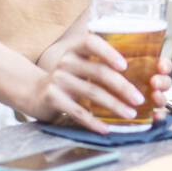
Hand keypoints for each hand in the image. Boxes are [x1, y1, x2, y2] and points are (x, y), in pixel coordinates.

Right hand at [27, 32, 154, 134]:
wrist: (32, 91)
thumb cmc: (67, 78)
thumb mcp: (79, 64)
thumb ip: (100, 64)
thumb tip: (140, 73)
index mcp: (75, 49)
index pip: (91, 42)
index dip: (108, 52)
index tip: (125, 66)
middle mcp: (65, 61)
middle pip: (99, 72)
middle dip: (123, 87)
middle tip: (140, 99)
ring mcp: (57, 80)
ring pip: (92, 92)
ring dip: (114, 105)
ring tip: (130, 114)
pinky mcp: (52, 98)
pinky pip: (77, 111)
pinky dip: (93, 121)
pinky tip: (106, 128)